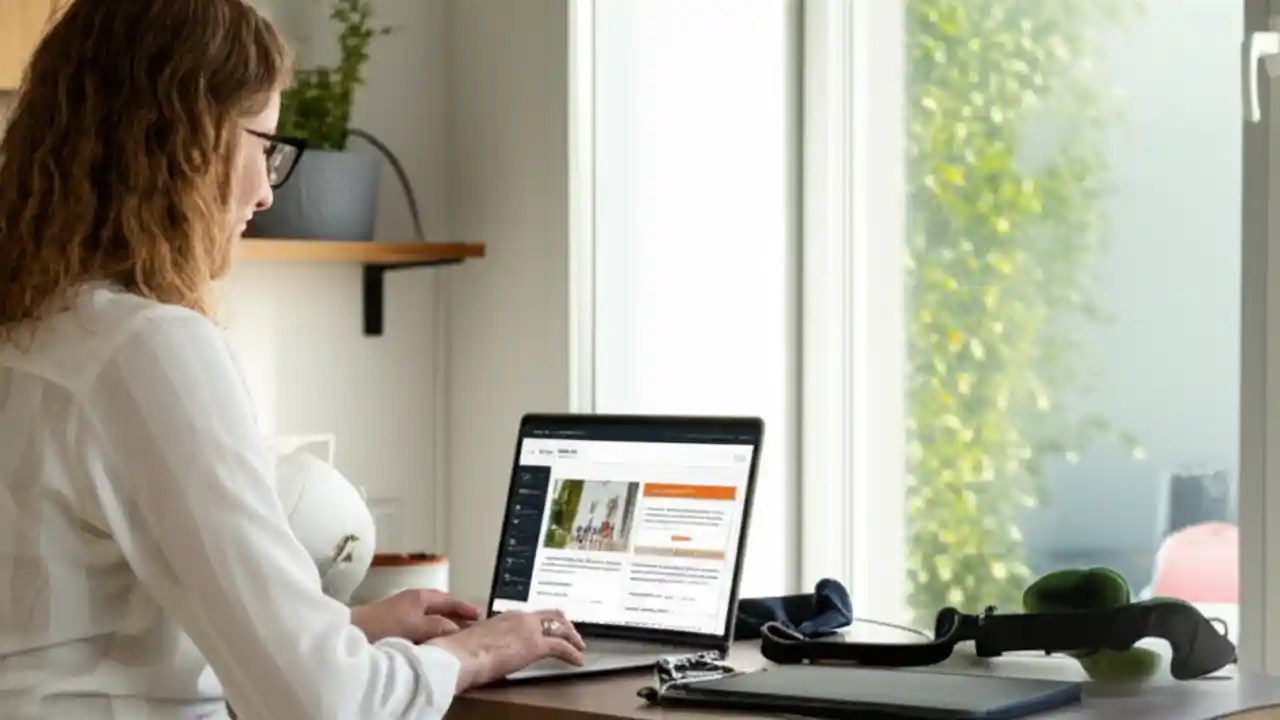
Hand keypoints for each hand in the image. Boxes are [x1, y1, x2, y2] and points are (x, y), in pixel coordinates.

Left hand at [350, 589, 479, 643]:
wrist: (352, 631)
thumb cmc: (385, 625)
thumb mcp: (417, 626)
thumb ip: (438, 626)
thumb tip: (455, 628)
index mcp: (421, 596)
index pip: (449, 600)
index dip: (464, 608)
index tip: (479, 615)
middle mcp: (413, 599)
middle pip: (440, 604)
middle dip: (455, 613)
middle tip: (469, 624)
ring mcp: (402, 609)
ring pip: (429, 614)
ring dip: (442, 621)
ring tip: (453, 633)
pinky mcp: (393, 621)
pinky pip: (419, 622)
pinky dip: (430, 628)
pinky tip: (430, 639)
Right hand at [429, 609, 586, 690]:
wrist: (459, 656)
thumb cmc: (460, 652)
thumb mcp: (476, 641)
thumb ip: (488, 641)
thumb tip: (488, 650)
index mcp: (506, 617)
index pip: (532, 617)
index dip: (545, 623)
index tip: (549, 631)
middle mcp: (520, 618)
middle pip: (552, 615)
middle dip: (565, 626)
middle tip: (573, 637)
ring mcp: (529, 629)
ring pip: (560, 628)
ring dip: (573, 638)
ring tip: (579, 649)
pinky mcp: (535, 646)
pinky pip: (561, 647)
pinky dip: (572, 653)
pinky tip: (578, 661)